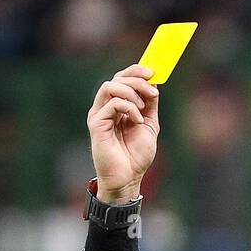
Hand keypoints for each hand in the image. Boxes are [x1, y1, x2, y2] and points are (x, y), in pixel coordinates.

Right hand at [87, 64, 159, 201]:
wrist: (128, 179)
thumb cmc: (136, 156)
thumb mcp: (150, 125)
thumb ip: (150, 105)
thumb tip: (153, 83)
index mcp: (119, 106)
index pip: (123, 78)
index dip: (136, 71)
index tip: (153, 73)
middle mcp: (106, 107)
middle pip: (117, 78)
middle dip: (137, 80)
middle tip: (152, 91)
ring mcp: (100, 114)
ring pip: (110, 86)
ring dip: (131, 91)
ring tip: (143, 108)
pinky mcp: (96, 123)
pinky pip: (111, 103)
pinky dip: (128, 107)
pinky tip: (137, 120)